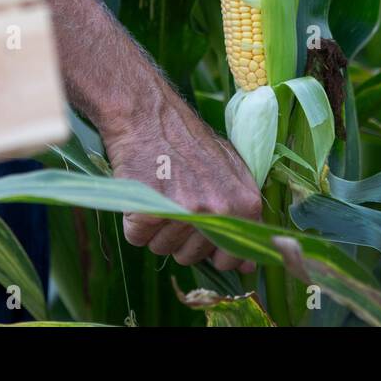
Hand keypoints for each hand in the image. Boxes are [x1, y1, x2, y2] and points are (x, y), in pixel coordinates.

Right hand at [104, 99, 262, 272]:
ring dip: (156, 229)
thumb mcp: (230, 168)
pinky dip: (134, 222)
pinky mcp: (149, 210)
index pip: (232, 259)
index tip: (201, 235)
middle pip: (192, 257)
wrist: (149, 115)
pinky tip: (142, 193)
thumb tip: (247, 266)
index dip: (213, 251)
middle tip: (174, 201)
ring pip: (163, 249)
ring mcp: (183, 211)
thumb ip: (243, 215)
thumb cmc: (189, 141)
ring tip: (159, 192)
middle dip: (180, 237)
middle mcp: (218, 210)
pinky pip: (137, 238)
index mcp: (244, 203)